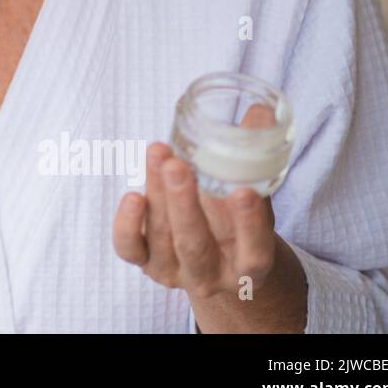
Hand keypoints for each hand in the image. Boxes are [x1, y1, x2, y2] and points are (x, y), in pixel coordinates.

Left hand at [112, 104, 280, 302]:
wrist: (221, 262)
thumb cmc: (238, 221)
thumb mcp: (255, 197)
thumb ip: (254, 161)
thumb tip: (260, 112)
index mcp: (251, 265)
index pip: (253, 251)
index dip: (249, 224)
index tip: (244, 192)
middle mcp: (214, 275)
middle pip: (195, 244)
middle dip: (184, 204)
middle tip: (177, 166)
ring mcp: (177, 273)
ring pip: (162, 237)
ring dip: (157, 194)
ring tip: (158, 154)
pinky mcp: (148, 264)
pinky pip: (130, 249)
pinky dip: (127, 224)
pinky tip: (131, 196)